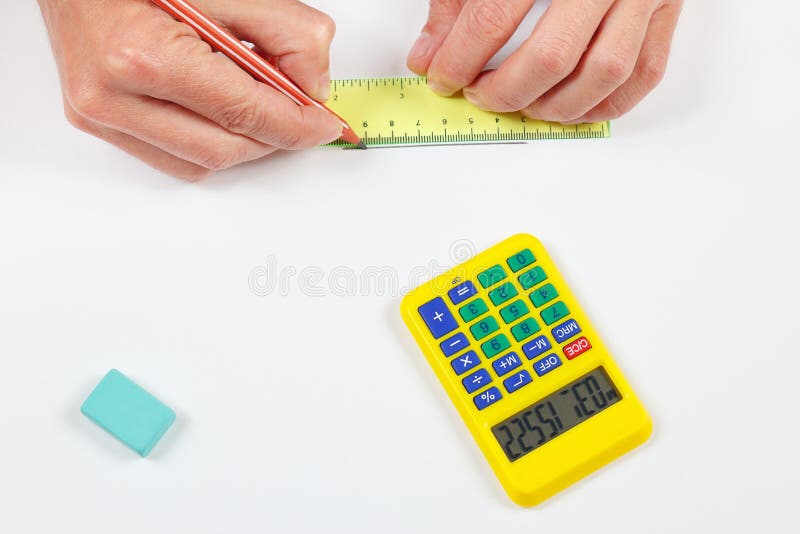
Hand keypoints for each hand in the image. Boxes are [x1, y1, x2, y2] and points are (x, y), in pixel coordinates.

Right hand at [38, 0, 341, 179]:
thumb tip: (314, 86)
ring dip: (244, 141)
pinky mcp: (94, 121)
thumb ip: (286, 32)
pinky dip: (210, 143)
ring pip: (202, 161)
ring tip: (256, 100)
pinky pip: (173, 158)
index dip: (296, 125)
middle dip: (274, 135)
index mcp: (143, 55)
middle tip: (300, 111)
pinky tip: (219, 110)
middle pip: (225, 148)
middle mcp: (111, 95)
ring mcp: (98, 113)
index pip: (243, 113)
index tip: (325, 124)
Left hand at [408, 0, 682, 122]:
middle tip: (480, 94)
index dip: (459, 59)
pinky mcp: (669, 6)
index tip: (442, 77)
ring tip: (522, 105)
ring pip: (604, 73)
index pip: (493, 16)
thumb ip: (455, 0)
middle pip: (552, 55)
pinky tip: (569, 106)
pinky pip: (644, 72)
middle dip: (506, 91)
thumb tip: (430, 54)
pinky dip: (604, 104)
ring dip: (555, 106)